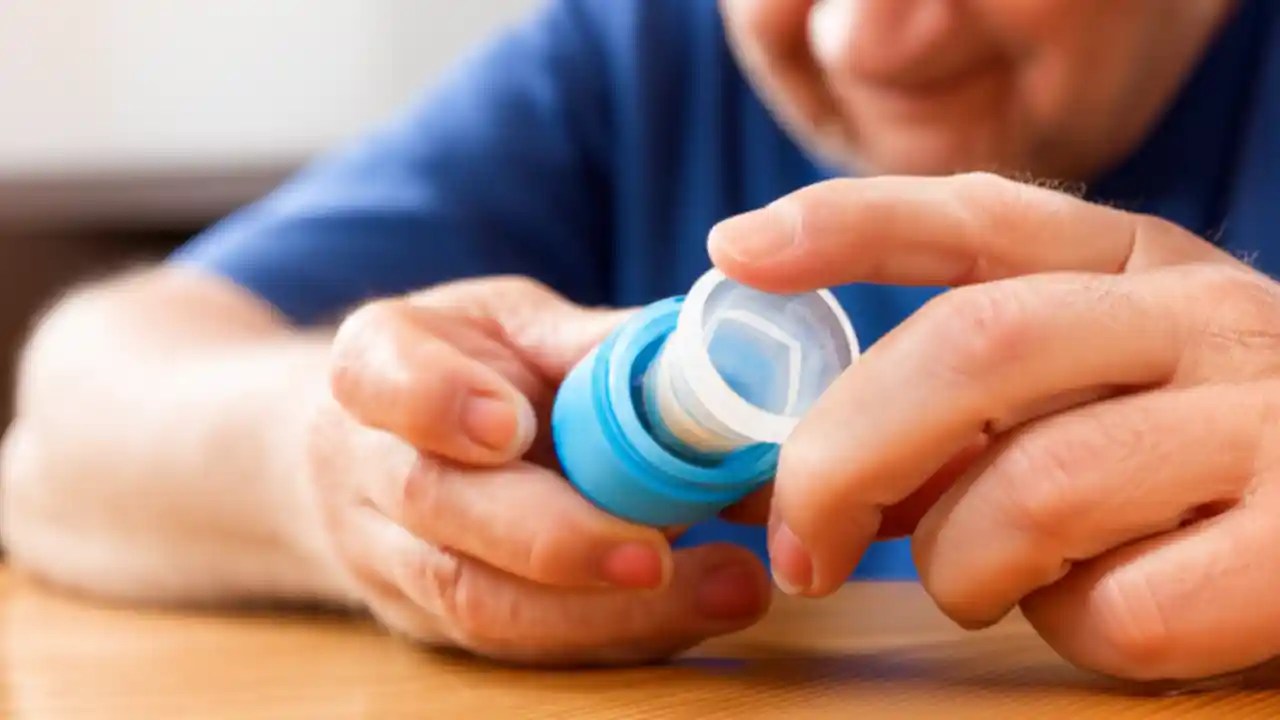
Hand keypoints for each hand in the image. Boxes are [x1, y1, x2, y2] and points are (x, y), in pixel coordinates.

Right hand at [305, 277, 769, 664]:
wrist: (381, 449)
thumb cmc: (466, 368)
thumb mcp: (518, 324)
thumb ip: (591, 343)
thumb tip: (711, 367)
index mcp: (378, 362)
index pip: (380, 376)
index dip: (438, 401)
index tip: (509, 424)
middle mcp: (365, 464)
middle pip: (437, 506)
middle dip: (552, 538)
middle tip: (653, 553)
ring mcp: (388, 555)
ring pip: (477, 598)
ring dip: (605, 611)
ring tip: (723, 590)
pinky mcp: (434, 621)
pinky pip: (520, 646)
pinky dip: (615, 635)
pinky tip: (695, 612)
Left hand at [709, 172, 1279, 680]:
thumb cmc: (1199, 458)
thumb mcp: (1099, 390)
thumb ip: (971, 409)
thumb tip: (819, 483)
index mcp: (1136, 264)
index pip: (974, 217)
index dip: (845, 224)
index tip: (734, 252)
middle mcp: (1203, 317)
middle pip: (972, 351)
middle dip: (844, 455)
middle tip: (801, 546)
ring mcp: (1264, 423)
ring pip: (1030, 492)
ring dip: (965, 565)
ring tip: (991, 580)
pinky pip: (1118, 608)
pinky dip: (1072, 633)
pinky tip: (1108, 610)